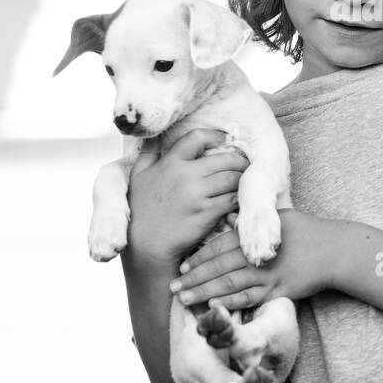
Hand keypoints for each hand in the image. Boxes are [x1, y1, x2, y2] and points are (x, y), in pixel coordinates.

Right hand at [126, 128, 249, 265]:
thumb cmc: (140, 211)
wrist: (144, 245)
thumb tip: (154, 136)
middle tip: (244, 165)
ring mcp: (197, 194)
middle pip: (225, 159)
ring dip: (242, 179)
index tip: (225, 141)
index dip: (216, 136)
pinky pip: (232, 199)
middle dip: (239, 161)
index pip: (198, 137)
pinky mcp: (207, 213)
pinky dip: (239, 198)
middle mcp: (186, 175)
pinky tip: (239, 199)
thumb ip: (148, 154)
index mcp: (171, 162)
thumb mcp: (137, 176)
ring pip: (233, 178)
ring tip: (244, 182)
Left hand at [170, 209, 334, 309]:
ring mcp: (267, 274)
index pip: (218, 246)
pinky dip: (230, 303)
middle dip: (193, 277)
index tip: (183, 267)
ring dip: (204, 292)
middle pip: (218, 267)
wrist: (333, 250)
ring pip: (229, 285)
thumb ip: (252, 222)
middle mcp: (257, 254)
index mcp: (254, 235)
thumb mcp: (277, 217)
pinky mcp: (278, 291)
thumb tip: (228, 218)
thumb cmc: (306, 231)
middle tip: (173, 286)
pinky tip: (213, 308)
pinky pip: (250, 299)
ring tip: (184, 299)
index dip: (198, 257)